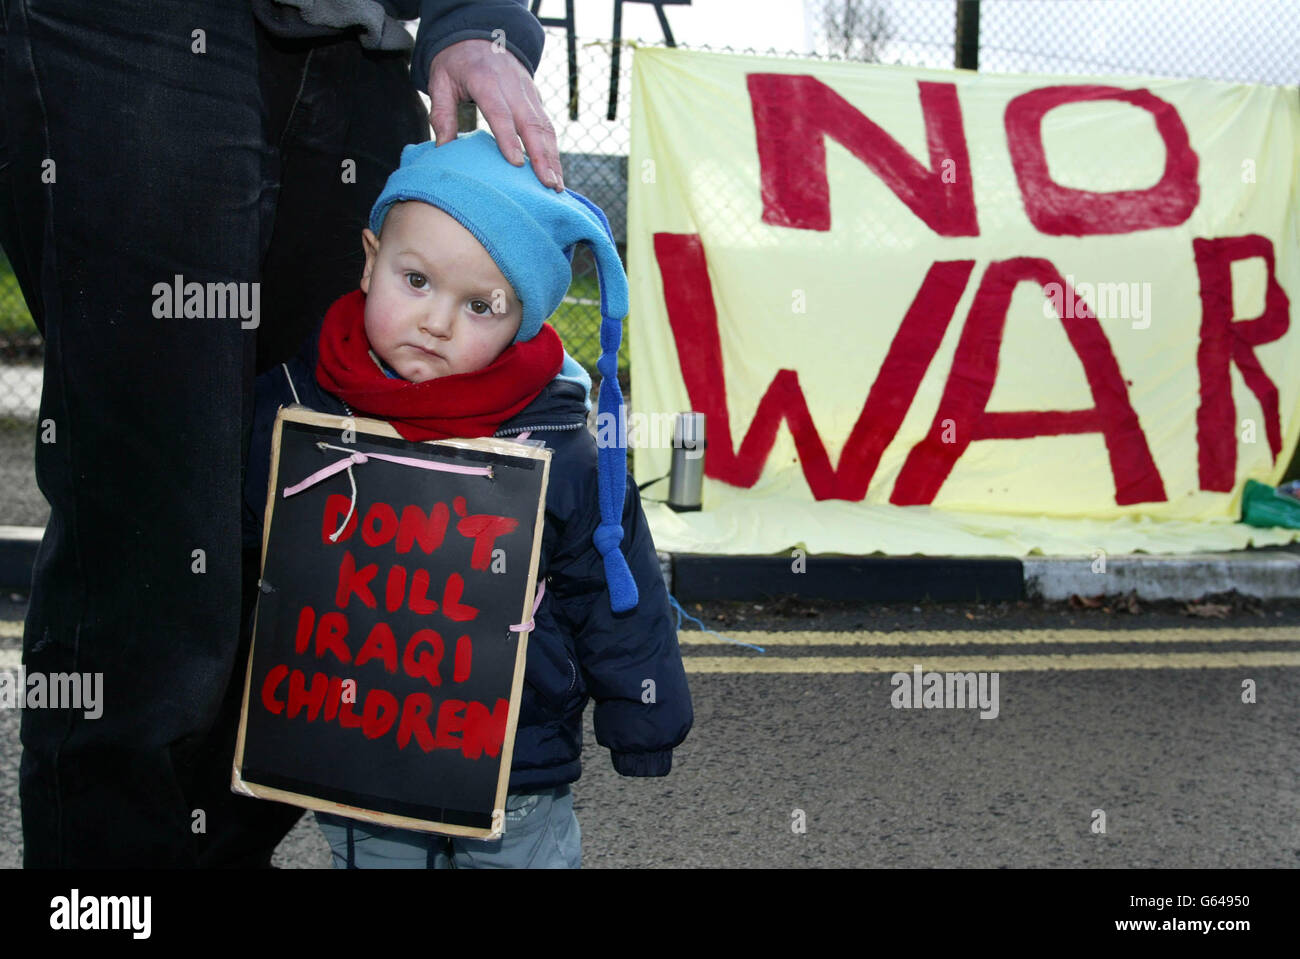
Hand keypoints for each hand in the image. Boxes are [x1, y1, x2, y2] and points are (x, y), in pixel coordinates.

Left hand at [427, 38, 563, 191]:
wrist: (480, 34)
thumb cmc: (457, 62)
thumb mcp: (440, 81)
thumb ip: (442, 113)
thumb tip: (443, 148)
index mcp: (486, 81)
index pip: (501, 113)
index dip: (509, 139)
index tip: (517, 164)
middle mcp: (512, 87)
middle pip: (531, 124)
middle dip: (541, 157)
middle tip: (547, 185)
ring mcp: (528, 92)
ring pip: (545, 127)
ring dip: (553, 158)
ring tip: (556, 186)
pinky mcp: (536, 99)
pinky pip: (547, 126)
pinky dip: (553, 150)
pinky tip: (555, 172)